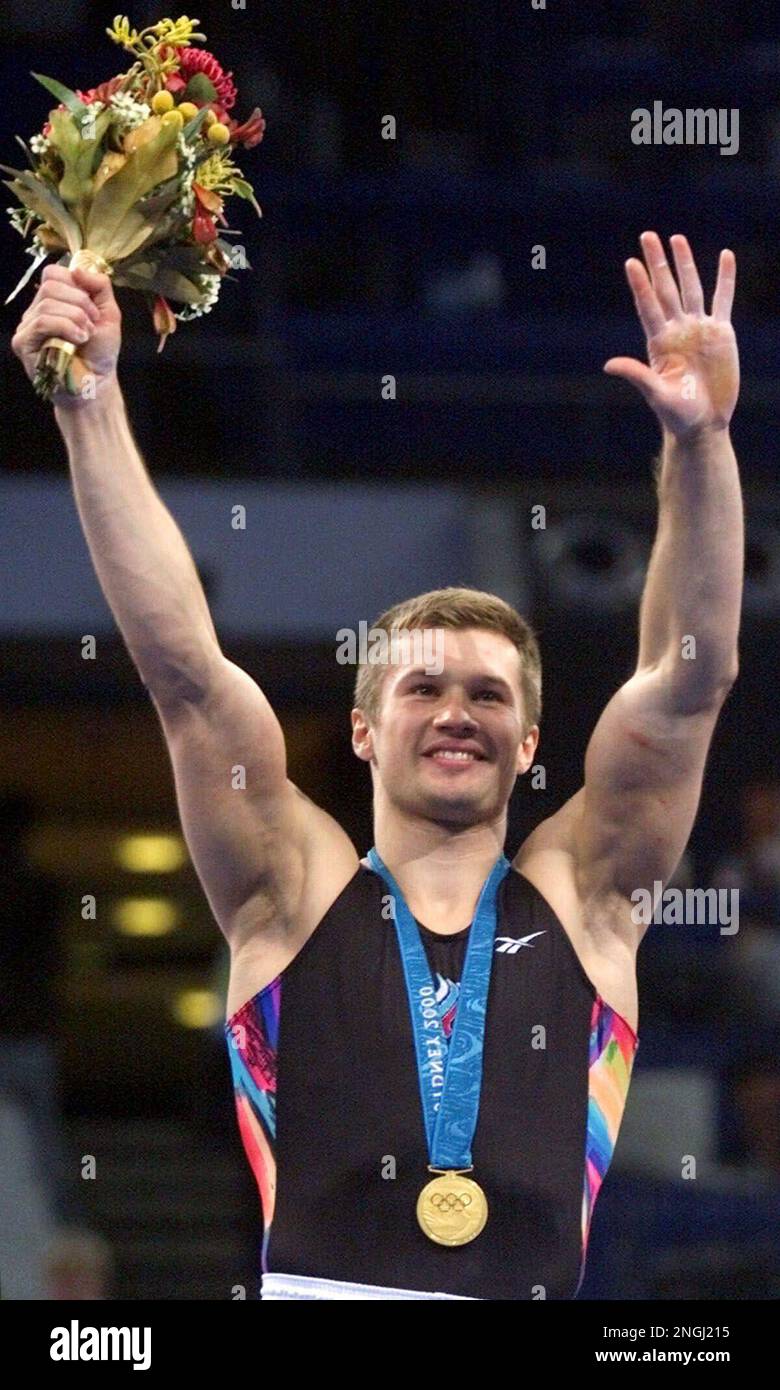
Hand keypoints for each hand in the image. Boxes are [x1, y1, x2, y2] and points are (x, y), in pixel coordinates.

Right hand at [11, 261, 121, 407]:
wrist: (96, 383)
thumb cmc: (100, 352)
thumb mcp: (108, 312)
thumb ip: (99, 286)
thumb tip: (78, 269)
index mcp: (54, 300)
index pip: (53, 273)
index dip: (77, 285)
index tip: (94, 309)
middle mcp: (36, 310)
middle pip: (50, 285)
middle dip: (79, 302)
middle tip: (92, 323)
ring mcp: (27, 326)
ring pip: (47, 303)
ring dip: (75, 317)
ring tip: (86, 335)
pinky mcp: (23, 343)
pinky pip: (41, 322)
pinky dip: (65, 327)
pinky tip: (78, 340)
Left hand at [604, 231, 738, 440]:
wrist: (704, 423)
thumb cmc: (677, 413)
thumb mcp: (656, 394)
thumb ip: (636, 375)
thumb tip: (608, 365)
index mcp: (659, 342)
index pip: (648, 306)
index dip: (640, 285)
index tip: (631, 263)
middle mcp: (677, 329)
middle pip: (666, 288)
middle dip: (657, 262)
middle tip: (647, 235)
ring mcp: (699, 328)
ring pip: (692, 288)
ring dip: (685, 263)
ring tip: (676, 238)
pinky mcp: (721, 333)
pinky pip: (723, 299)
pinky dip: (725, 278)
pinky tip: (725, 256)